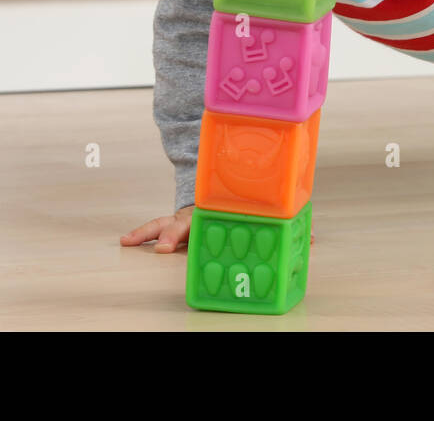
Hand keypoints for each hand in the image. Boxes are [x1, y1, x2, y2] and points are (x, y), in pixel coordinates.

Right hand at [121, 205, 315, 251]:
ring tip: (126, 240)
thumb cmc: (239, 205)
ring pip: (162, 223)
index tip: (188, 240)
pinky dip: (141, 232)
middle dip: (171, 235)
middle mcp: (198, 215)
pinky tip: (123, 240)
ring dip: (146, 232)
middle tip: (160, 248)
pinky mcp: (174, 224)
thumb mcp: (258, 212)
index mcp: (218, 213)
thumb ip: (280, 224)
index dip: (205, 229)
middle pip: (182, 224)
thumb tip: (310, 240)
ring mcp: (183, 218)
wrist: (217, 185)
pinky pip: (155, 226)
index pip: (209, 220)